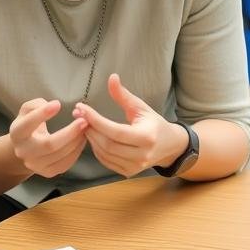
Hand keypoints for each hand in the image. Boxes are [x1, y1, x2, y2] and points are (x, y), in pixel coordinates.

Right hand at [8, 97, 87, 178]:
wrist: (26, 149)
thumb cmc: (29, 125)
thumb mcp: (27, 111)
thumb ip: (36, 105)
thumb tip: (54, 105)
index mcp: (17, 133)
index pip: (28, 124)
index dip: (42, 114)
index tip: (57, 104)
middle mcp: (24, 152)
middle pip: (49, 144)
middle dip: (69, 132)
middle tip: (84, 121)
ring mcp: (35, 165)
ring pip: (60, 154)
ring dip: (76, 141)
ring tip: (85, 128)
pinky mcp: (48, 172)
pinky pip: (66, 163)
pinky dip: (77, 151)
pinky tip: (81, 139)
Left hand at [73, 73, 188, 177]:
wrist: (170, 146)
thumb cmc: (154, 123)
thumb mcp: (140, 107)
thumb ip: (123, 95)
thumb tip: (112, 77)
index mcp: (146, 137)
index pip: (115, 131)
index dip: (96, 120)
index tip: (82, 108)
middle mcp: (142, 154)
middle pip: (107, 144)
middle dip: (90, 128)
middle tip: (79, 115)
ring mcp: (135, 166)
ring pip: (105, 154)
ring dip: (91, 138)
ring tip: (84, 124)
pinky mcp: (129, 172)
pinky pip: (106, 161)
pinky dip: (96, 149)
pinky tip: (93, 137)